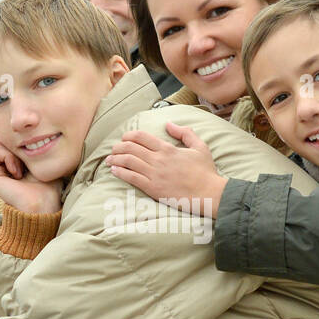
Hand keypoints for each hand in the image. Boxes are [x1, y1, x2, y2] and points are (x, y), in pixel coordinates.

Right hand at [0, 140, 62, 213]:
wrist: (44, 203)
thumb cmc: (49, 183)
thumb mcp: (41, 157)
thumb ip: (33, 142)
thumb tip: (30, 123)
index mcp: (12, 164)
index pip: (11, 138)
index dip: (23, 139)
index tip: (35, 156)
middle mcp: (1, 168)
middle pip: (4, 137)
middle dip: (18, 144)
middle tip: (28, 163)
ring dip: (14, 151)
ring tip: (23, 169)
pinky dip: (8, 156)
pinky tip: (17, 172)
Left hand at [105, 121, 227, 218]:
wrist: (209, 194)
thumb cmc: (205, 172)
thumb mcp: (200, 146)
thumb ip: (184, 133)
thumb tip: (169, 124)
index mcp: (167, 148)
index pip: (141, 137)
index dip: (128, 135)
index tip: (124, 138)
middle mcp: (158, 159)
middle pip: (130, 148)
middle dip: (118, 147)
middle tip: (113, 150)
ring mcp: (154, 174)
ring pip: (128, 162)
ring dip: (115, 159)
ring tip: (109, 160)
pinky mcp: (153, 189)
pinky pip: (131, 178)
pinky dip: (120, 172)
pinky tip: (114, 171)